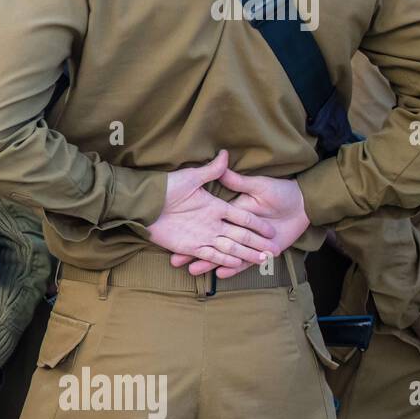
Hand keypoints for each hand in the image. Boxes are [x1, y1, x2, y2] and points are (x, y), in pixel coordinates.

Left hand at [146, 150, 277, 274]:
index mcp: (215, 207)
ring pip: (229, 248)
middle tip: (274, 251)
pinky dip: (224, 260)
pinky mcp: (190, 246)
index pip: (242, 217)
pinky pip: (211, 254)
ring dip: (245, 254)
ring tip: (262, 262)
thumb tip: (225, 153)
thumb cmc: (166, 187)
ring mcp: (202, 235)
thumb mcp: (190, 178)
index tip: (272, 230)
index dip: (256, 224)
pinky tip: (238, 265)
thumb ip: (210, 171)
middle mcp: (212, 223)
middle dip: (257, 243)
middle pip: (240, 235)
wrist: (144, 203)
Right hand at [181, 167, 311, 277]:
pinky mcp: (256, 251)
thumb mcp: (257, 184)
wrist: (302, 204)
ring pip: (222, 254)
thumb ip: (239, 180)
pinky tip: (220, 274)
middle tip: (176, 261)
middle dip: (194, 251)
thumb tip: (222, 161)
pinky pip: (241, 262)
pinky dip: (232, 268)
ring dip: (209, 263)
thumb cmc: (279, 191)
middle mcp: (232, 227)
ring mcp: (243, 241)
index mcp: (230, 210)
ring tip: (193, 271)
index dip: (192, 225)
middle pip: (210, 240)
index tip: (174, 229)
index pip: (207, 220)